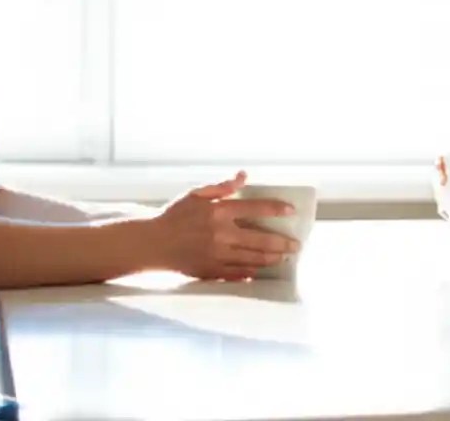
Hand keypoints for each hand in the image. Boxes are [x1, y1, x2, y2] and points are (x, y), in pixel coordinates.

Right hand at [150, 171, 300, 280]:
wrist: (152, 243)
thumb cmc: (173, 215)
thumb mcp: (196, 194)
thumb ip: (222, 186)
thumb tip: (244, 176)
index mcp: (219, 212)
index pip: (256, 208)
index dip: (276, 209)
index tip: (291, 211)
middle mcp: (222, 234)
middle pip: (261, 240)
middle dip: (283, 242)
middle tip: (296, 244)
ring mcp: (218, 255)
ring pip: (253, 259)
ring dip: (272, 258)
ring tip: (284, 257)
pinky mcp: (211, 271)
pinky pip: (238, 273)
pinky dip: (251, 272)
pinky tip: (260, 270)